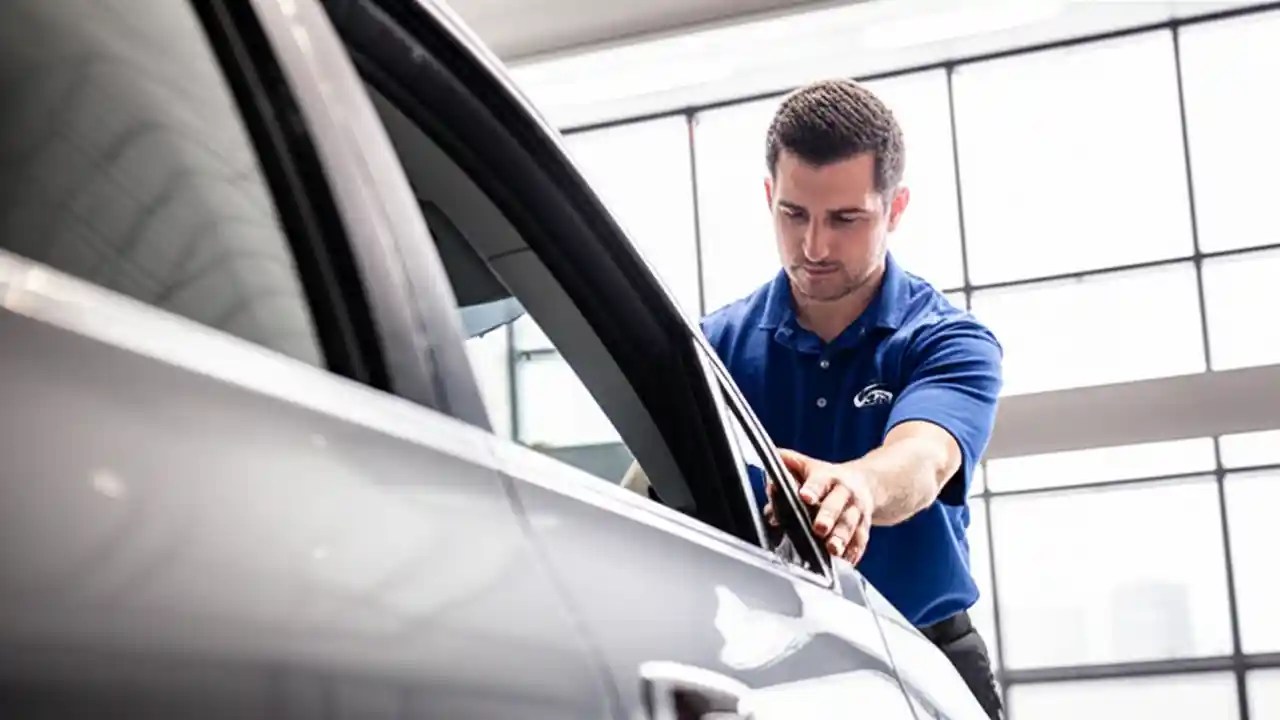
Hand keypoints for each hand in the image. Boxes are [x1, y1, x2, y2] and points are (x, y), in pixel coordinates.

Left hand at [778, 448, 874, 564]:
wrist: (866, 483)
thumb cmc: (827, 478)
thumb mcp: (807, 466)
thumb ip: (786, 468)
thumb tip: (769, 481)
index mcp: (827, 477)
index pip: (819, 481)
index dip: (812, 488)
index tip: (805, 496)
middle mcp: (845, 493)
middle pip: (837, 505)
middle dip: (828, 517)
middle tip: (819, 528)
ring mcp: (856, 510)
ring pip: (851, 524)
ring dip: (842, 538)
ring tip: (833, 550)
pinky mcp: (864, 527)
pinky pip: (861, 540)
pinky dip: (854, 552)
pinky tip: (847, 562)